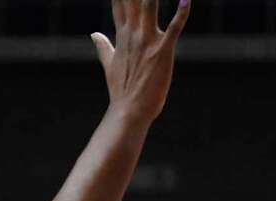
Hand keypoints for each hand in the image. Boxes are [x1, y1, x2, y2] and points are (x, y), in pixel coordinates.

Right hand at [92, 0, 190, 124]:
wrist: (129, 113)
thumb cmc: (122, 92)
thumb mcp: (110, 66)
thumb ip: (103, 46)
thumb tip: (93, 34)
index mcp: (123, 35)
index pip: (120, 2)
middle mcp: (134, 33)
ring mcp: (148, 41)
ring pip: (150, 4)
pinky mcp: (163, 51)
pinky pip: (175, 27)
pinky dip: (182, 12)